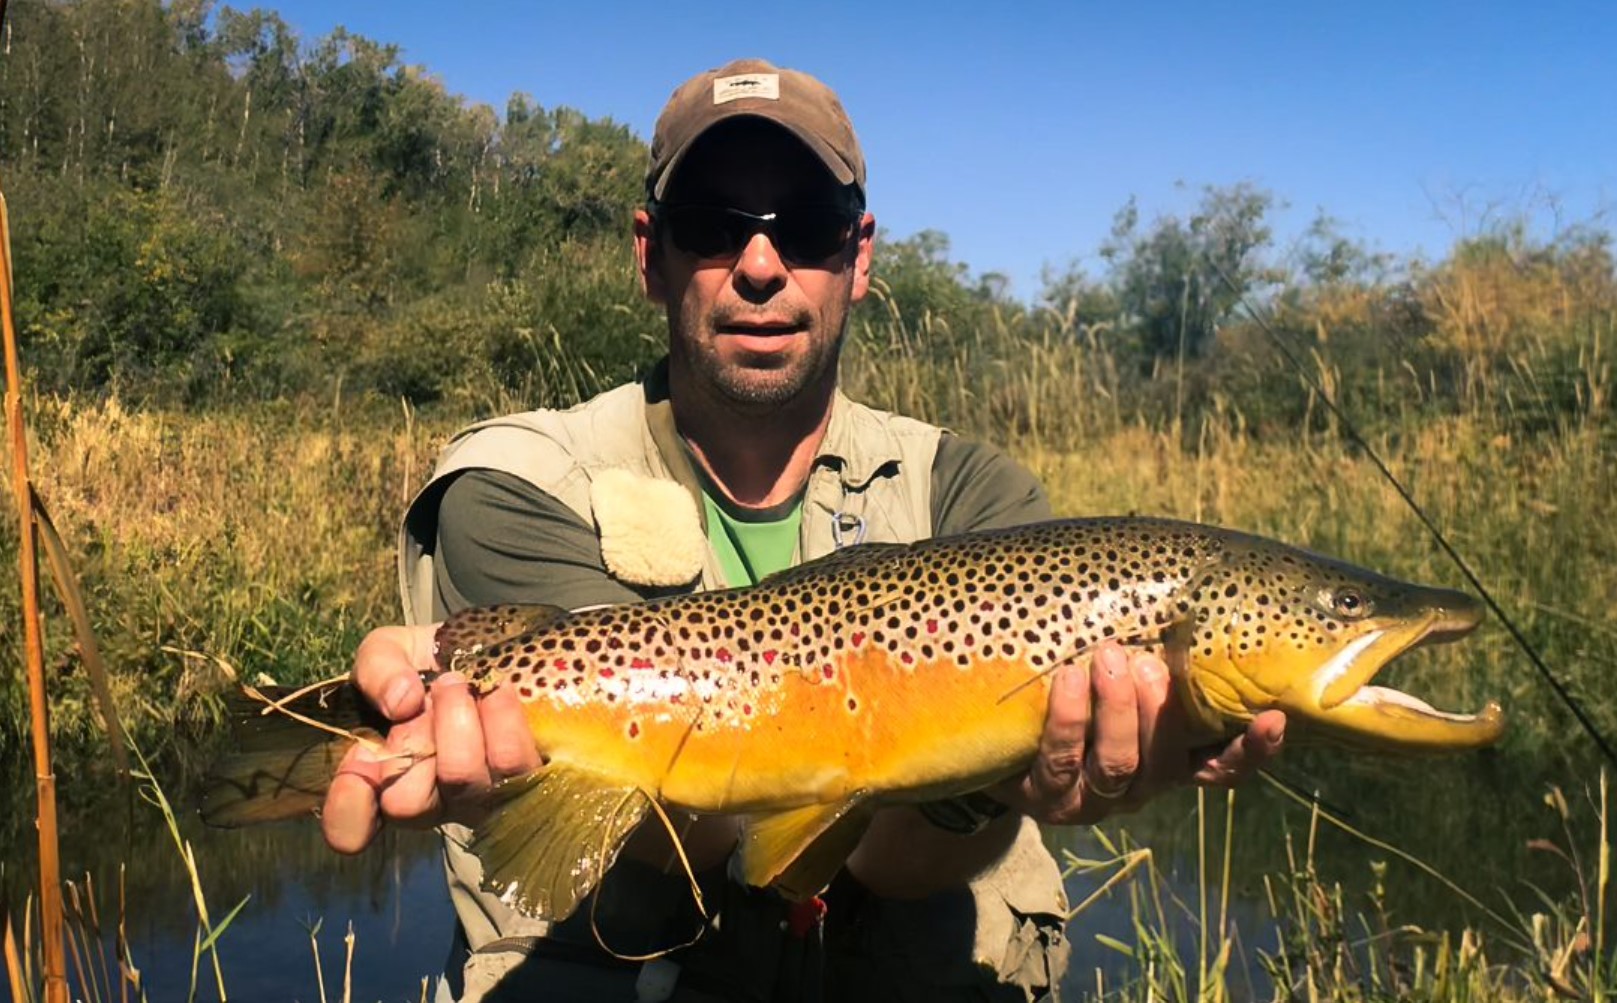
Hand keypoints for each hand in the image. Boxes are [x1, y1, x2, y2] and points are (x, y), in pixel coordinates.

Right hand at [321, 624, 541, 853]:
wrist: (501, 650)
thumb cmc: (434, 661)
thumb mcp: (391, 650)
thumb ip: (377, 668)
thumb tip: (401, 702)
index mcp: (384, 775)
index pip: (351, 825)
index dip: (348, 809)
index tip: (357, 767)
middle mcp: (431, 798)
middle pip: (408, 801)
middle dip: (413, 738)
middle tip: (428, 695)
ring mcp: (480, 796)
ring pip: (463, 777)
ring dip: (458, 719)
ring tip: (463, 683)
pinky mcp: (526, 781)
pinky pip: (514, 763)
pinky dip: (502, 717)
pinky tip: (499, 690)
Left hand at [992, 641, 1285, 825]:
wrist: (993, 726)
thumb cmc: (1073, 682)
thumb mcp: (1118, 670)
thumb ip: (1154, 646)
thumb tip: (1187, 582)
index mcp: (1167, 761)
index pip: (1222, 767)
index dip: (1252, 750)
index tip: (1275, 717)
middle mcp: (1136, 787)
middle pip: (1165, 764)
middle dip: (1161, 712)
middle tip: (1151, 663)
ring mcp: (1088, 798)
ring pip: (1118, 767)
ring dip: (1117, 711)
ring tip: (1109, 657)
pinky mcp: (1041, 796)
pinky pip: (1060, 762)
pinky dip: (1069, 719)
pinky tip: (1068, 678)